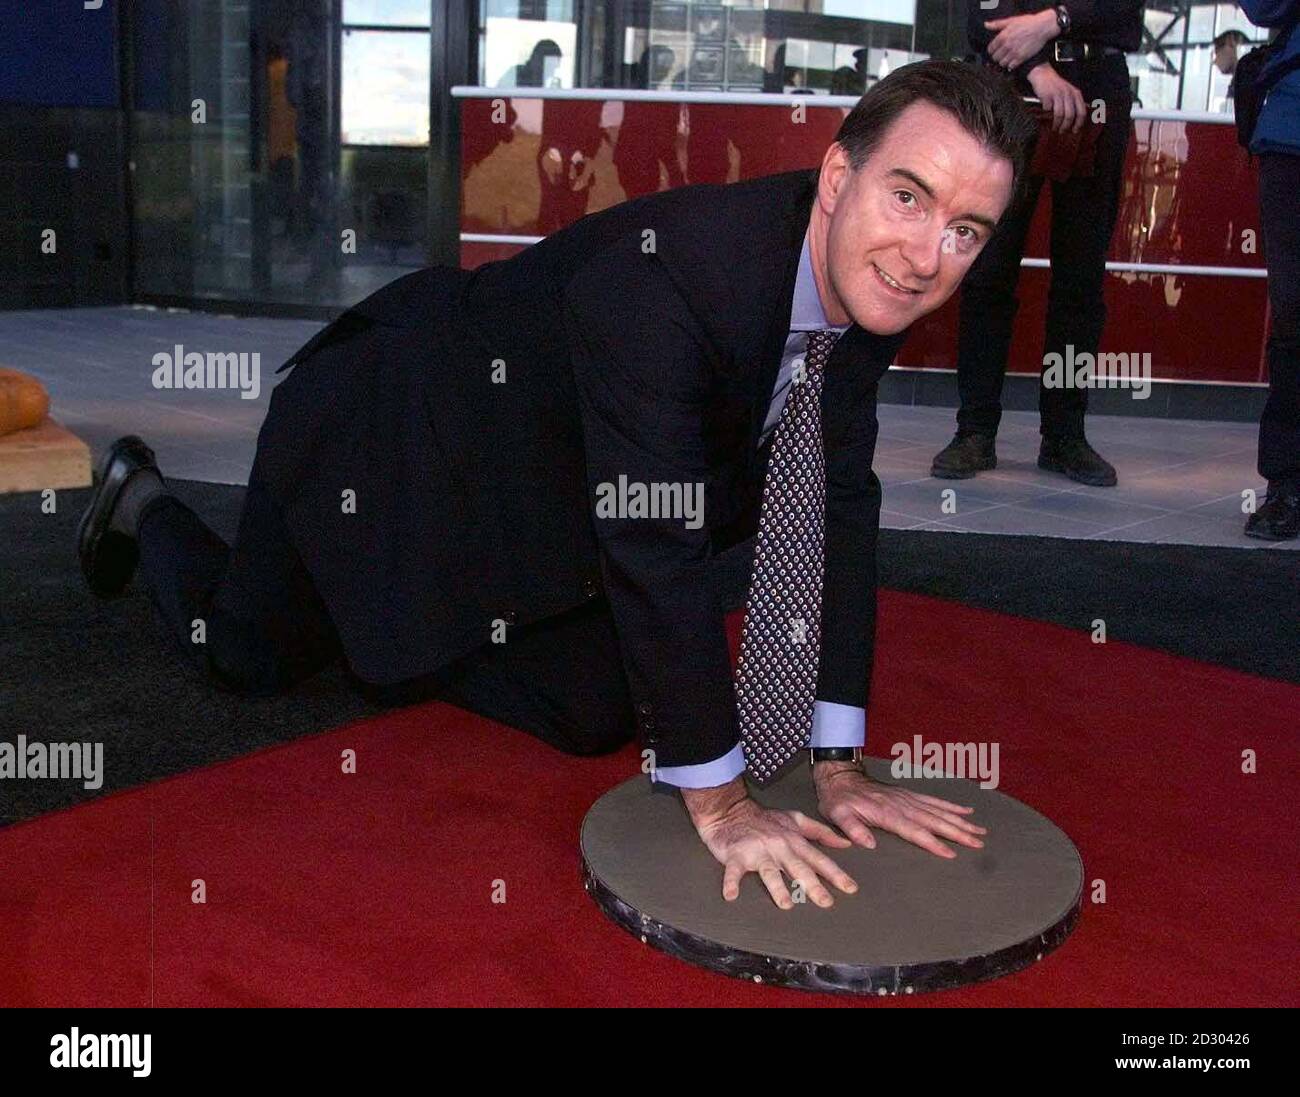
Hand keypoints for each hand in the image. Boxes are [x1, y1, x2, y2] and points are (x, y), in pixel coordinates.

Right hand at [683, 777, 857, 909]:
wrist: (730, 811)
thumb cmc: (764, 820)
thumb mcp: (795, 820)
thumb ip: (821, 832)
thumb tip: (845, 843)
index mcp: (793, 841)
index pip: (818, 859)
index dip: (835, 873)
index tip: (850, 888)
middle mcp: (778, 846)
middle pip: (797, 867)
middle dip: (812, 885)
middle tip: (825, 901)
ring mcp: (757, 851)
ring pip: (769, 870)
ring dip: (777, 887)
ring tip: (785, 904)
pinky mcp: (736, 855)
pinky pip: (734, 870)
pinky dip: (731, 882)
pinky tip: (731, 895)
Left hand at [813, 762, 986, 858]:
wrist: (841, 776)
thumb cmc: (838, 800)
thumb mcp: (837, 814)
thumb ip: (852, 828)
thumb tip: (869, 844)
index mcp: (886, 813)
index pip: (914, 831)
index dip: (932, 843)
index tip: (951, 853)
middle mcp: (901, 805)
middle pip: (934, 821)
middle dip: (957, 833)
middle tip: (978, 843)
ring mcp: (907, 798)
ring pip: (939, 811)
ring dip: (960, 821)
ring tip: (980, 831)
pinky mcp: (908, 795)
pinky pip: (933, 801)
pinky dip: (951, 806)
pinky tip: (966, 811)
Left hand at [984, 10, 1058, 70]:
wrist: (1042, 27)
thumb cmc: (1028, 22)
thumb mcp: (1011, 20)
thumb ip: (997, 24)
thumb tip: (986, 25)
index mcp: (1003, 36)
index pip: (990, 49)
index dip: (992, 50)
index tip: (995, 50)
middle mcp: (1007, 45)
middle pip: (995, 58)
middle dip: (997, 57)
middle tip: (1000, 55)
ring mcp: (1014, 53)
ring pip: (1002, 63)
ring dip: (1003, 62)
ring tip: (1006, 59)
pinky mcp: (1021, 58)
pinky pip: (1011, 66)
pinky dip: (1010, 66)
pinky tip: (1012, 62)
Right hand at [1026, 62, 1086, 132]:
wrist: (1043, 74)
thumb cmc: (1055, 85)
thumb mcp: (1068, 91)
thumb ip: (1073, 102)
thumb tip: (1074, 120)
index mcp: (1076, 94)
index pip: (1081, 111)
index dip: (1079, 123)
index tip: (1075, 131)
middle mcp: (1068, 94)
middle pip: (1070, 115)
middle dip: (1066, 126)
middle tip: (1062, 132)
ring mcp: (1058, 95)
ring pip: (1060, 114)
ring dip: (1056, 124)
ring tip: (1054, 128)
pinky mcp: (1047, 96)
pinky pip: (1048, 110)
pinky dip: (1046, 114)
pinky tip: (1045, 115)